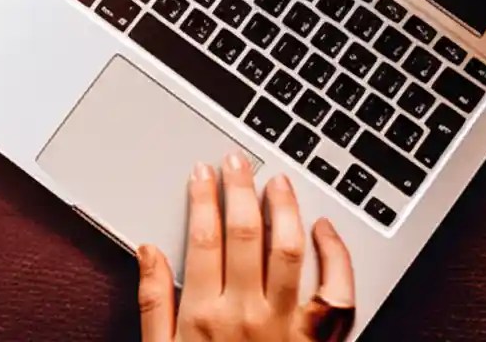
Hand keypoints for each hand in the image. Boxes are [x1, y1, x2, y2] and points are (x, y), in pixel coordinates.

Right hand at [137, 153, 355, 341]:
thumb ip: (154, 302)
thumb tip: (148, 251)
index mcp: (204, 316)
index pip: (203, 237)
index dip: (203, 197)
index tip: (202, 173)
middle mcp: (248, 316)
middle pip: (245, 233)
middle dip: (240, 189)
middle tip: (237, 161)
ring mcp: (289, 327)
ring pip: (290, 250)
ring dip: (284, 208)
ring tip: (278, 181)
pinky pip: (337, 290)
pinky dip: (335, 255)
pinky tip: (324, 230)